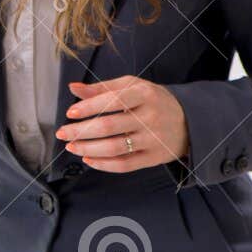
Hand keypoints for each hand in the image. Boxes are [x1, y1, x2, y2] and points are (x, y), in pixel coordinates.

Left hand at [56, 76, 189, 172]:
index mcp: (144, 94)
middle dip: (81, 131)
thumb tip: (73, 88)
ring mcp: (152, 140)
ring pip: (115, 148)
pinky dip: (103, 165)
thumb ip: (102, 88)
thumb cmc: (153, 100)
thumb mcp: (132, 86)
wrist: (189, 120)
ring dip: (88, 149)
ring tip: (71, 146)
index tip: (70, 113)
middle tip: (62, 133)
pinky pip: (125, 165)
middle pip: (109, 127)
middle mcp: (150, 117)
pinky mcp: (154, 158)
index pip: (113, 101)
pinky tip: (88, 159)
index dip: (89, 107)